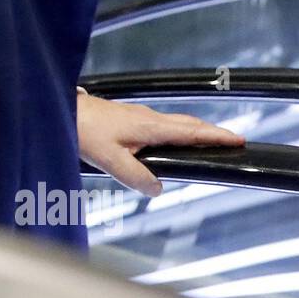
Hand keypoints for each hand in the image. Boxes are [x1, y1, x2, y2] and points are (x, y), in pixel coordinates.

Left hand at [76, 92, 243, 197]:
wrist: (60, 108)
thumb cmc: (82, 129)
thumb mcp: (108, 159)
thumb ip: (135, 176)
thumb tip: (158, 189)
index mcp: (148, 126)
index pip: (191, 132)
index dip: (216, 136)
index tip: (238, 139)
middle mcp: (147, 118)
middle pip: (188, 124)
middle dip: (212, 132)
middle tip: (233, 140)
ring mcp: (137, 116)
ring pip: (174, 123)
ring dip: (194, 130)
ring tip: (209, 140)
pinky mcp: (127, 118)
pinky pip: (161, 124)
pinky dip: (176, 130)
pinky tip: (170, 140)